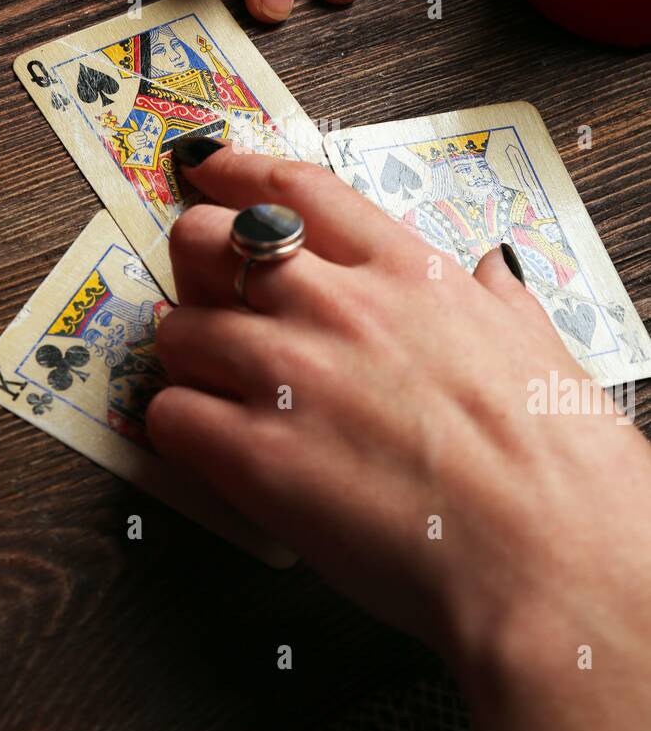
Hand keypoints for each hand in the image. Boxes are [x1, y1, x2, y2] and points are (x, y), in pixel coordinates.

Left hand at [147, 143, 650, 730]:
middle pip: (206, 243)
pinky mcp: (257, 458)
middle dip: (194, 266)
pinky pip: (169, 416)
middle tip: (210, 301)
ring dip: (189, 360)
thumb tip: (495, 271)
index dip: (235, 173)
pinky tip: (214, 448)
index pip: (293, 190)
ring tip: (220, 393)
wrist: (550, 558)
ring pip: (177, 331)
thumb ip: (498, 300)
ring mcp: (290, 375)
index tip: (208, 172)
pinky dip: (179, 429)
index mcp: (406, 272)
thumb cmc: (559, 463)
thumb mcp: (537, 347)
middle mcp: (336, 307)